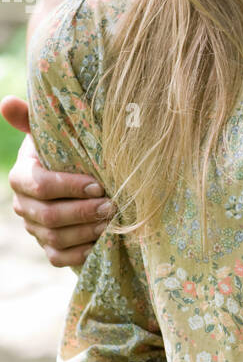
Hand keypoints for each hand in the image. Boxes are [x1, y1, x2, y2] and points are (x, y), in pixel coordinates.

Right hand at [2, 95, 115, 265]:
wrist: (76, 180)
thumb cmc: (67, 151)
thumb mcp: (52, 133)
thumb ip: (31, 118)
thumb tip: (7, 102)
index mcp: (22, 176)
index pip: (41, 185)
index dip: (70, 187)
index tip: (99, 184)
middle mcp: (24, 205)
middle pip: (50, 216)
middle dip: (83, 212)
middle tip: (112, 206)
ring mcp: (34, 229)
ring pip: (55, 238)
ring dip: (86, 232)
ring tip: (112, 222)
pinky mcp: (48, 247)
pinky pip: (58, 258)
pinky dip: (81, 253)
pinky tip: (101, 243)